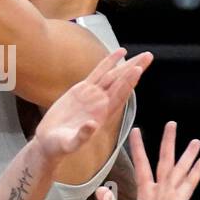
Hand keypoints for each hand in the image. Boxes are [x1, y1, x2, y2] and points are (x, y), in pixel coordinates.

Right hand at [34, 49, 151, 156]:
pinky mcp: (83, 89)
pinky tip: (120, 53)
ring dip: (127, 64)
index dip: (128, 82)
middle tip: (149, 56)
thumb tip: (92, 125)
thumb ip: (82, 136)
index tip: (138, 70)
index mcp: (101, 115)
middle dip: (135, 69)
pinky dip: (109, 62)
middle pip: (121, 82)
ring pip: (113, 75)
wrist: (50, 142)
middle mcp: (101, 103)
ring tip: (142, 54)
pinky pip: (98, 72)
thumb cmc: (60, 146)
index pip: (119, 96)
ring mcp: (93, 95)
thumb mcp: (70, 144)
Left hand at [96, 124, 199, 199]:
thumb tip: (101, 190)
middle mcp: (159, 193)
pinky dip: (197, 171)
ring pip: (179, 170)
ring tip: (196, 140)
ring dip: (187, 154)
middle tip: (172, 124)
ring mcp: (169, 198)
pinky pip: (189, 184)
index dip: (139, 148)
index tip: (136, 131)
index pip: (142, 165)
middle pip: (164, 161)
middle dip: (168, 143)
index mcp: (145, 195)